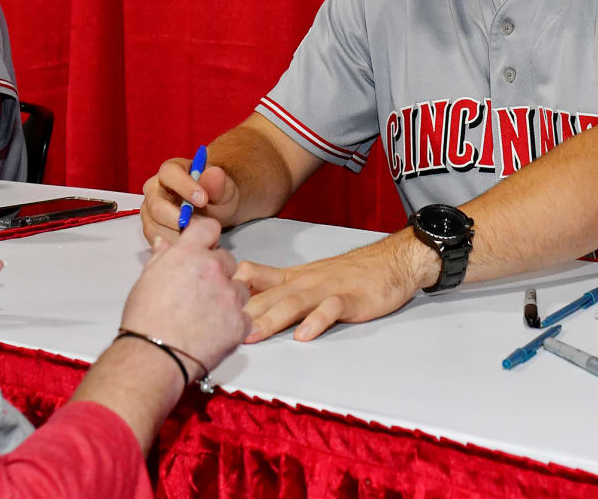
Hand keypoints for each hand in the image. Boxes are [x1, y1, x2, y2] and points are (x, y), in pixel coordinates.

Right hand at [120, 216, 250, 376]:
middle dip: (217, 272)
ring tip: (207, 315)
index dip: (207, 238)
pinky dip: (234, 322)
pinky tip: (216, 331)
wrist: (154, 356)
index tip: (204, 249)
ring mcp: (229, 296)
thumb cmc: (144, 319)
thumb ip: (161, 258)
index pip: (209, 229)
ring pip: (239, 288)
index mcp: (189, 254)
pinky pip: (244, 316)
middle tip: (200, 291)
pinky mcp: (240, 322)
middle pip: (227, 260)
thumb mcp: (147, 280)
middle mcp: (214, 269)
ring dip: (228, 297)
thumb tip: (163, 242)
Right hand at [139, 156, 240, 244]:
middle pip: (157, 204)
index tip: (203, 200)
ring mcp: (150, 208)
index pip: (169, 174)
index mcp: (171, 170)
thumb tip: (214, 173)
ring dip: (177, 233)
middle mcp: (155, 188)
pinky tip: (188, 242)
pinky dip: (173, 243)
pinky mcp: (151, 226)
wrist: (216, 211)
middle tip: (199, 226)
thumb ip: (218, 183)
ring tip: (198, 235)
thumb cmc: (217, 196)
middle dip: (178, 218)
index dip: (185, 186)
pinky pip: (155, 238)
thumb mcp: (224, 188)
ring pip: (154, 225)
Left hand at [235, 235, 424, 342]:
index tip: (205, 298)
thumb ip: (279, 287)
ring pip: (294, 302)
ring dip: (272, 319)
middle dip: (242, 312)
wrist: (392, 262)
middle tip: (217, 327)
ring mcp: (328, 289)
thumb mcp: (309, 277)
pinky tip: (305, 335)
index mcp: (293, 277)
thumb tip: (243, 298)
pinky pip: (332, 309)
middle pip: (269, 295)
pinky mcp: (351, 299)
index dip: (231, 288)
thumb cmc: (350, 274)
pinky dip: (317, 321)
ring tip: (252, 335)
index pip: (255, 277)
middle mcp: (305, 282)